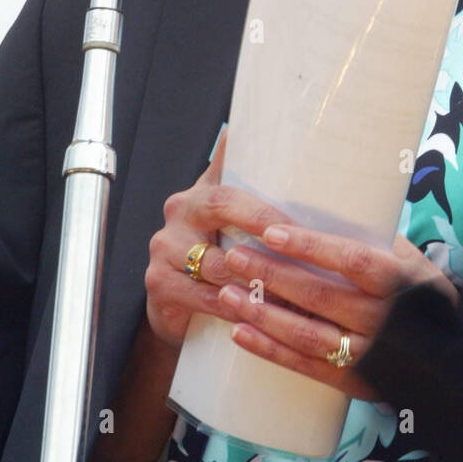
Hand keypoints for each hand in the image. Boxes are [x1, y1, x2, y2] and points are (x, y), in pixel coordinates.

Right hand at [144, 127, 298, 349]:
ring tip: (299, 291)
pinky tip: (270, 316)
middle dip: (266, 230)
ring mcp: (164, 249)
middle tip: (303, 251)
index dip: (263, 203)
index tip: (296, 220)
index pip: (231, 182)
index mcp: (202, 190)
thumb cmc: (216, 253)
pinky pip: (209, 299)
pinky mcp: (160, 285)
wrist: (175, 303)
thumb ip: (256, 188)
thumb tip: (289, 145)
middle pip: (223, 210)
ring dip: (261, 280)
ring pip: (220, 264)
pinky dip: (243, 310)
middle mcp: (179, 212)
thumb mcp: (233, 220)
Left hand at [217, 223, 459, 402]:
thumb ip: (375, 235)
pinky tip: (240, 333)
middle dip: (272, 275)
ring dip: (262, 313)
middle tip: (235, 256)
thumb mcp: (411, 258)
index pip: (350, 259)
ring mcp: (368, 353)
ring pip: (307, 333)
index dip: (310, 246)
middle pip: (319, 295)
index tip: (272, 231)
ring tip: (227, 292)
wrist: (449, 359)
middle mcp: (384, 318)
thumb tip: (329, 193)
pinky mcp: (355, 382)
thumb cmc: (422, 294)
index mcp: (399, 280)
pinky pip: (306, 366)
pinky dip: (270, 350)